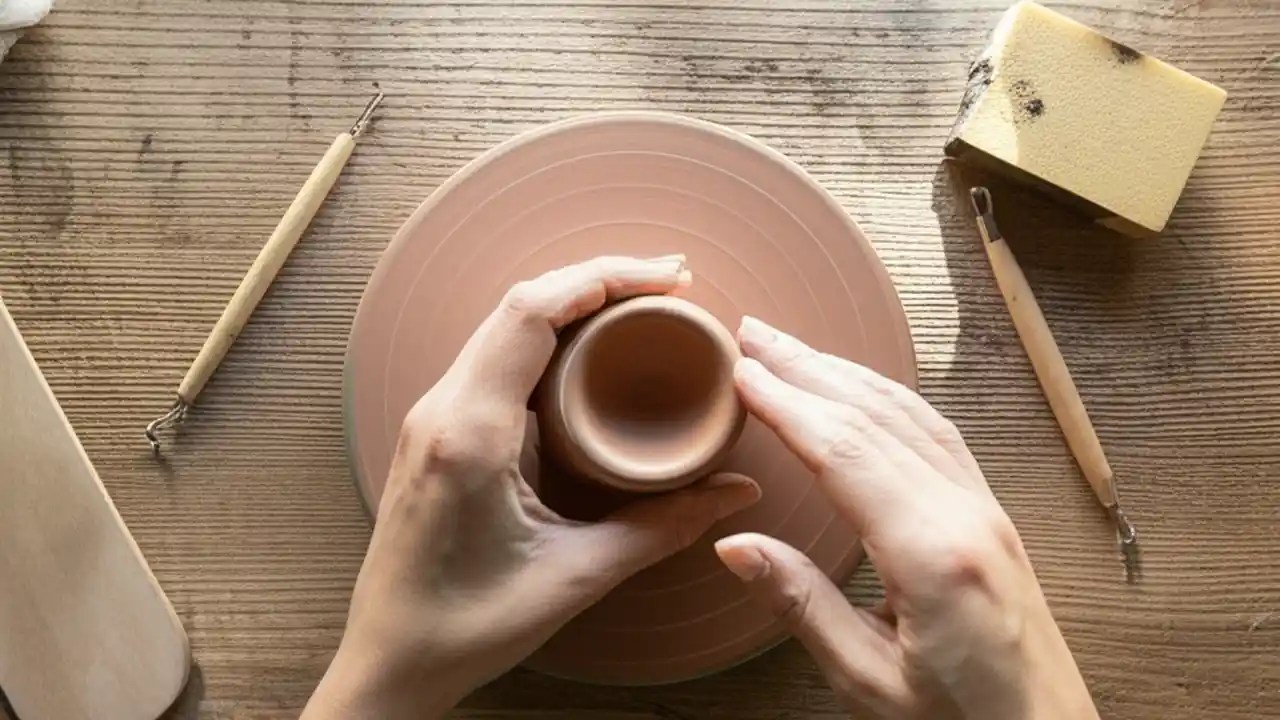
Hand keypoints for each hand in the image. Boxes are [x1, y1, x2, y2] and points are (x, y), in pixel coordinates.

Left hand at [301, 256, 759, 719]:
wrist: (388, 662)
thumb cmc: (463, 627)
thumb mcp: (575, 576)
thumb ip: (662, 527)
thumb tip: (735, 492)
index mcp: (470, 433)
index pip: (533, 311)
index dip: (605, 278)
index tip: (668, 278)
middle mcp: (441, 409)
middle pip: (521, 303)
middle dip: (599, 279)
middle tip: (670, 283)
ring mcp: (432, 416)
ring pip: (504, 324)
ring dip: (572, 302)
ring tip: (640, 306)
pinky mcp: (436, 431)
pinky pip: (494, 355)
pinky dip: (547, 335)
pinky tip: (589, 351)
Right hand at [716, 317, 1097, 718]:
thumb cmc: (962, 719)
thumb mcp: (868, 680)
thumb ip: (803, 606)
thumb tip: (735, 545)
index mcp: (932, 553)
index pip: (844, 451)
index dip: (787, 404)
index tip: (742, 373)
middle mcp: (965, 513)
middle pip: (873, 415)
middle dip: (807, 367)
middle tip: (753, 335)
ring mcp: (985, 507)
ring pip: (907, 413)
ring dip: (844, 372)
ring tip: (793, 349)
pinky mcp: (990, 513)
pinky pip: (936, 431)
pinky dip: (886, 396)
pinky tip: (860, 387)